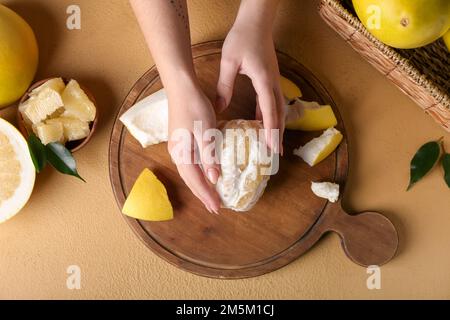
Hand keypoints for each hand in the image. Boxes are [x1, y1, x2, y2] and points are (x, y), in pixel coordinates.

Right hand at [167, 81, 220, 213]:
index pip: (196, 181)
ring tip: (209, 196)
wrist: (181, 88)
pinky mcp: (180, 141)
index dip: (206, 195)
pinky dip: (197, 174)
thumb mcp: (206, 132)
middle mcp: (177, 154)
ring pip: (189, 173)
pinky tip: (204, 174)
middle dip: (202, 194)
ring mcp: (177, 147)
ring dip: (199, 186)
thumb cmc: (195, 108)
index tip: (217, 208)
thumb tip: (214, 179)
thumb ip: (209, 157)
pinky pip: (189, 164)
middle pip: (190, 180)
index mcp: (182, 154)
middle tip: (215, 208)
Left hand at [215, 17, 284, 152]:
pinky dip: (269, 115)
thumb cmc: (242, 38)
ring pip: (278, 109)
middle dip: (278, 135)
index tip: (271, 147)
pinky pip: (272, 101)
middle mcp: (273, 84)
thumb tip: (219, 108)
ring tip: (272, 144)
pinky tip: (261, 123)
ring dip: (276, 127)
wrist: (256, 22)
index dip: (270, 131)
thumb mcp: (229, 62)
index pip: (269, 111)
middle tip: (275, 154)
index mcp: (264, 81)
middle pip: (279, 114)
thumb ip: (224, 86)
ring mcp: (274, 81)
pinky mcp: (270, 79)